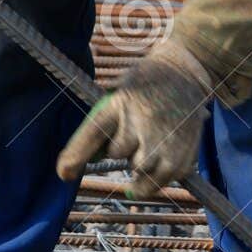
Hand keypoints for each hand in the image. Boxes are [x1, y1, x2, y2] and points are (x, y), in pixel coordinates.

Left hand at [56, 36, 211, 195]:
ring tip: (150, 147)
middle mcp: (142, 122)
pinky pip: (164, 179)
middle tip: (134, 135)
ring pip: (142, 172)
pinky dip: (160, 175)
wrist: (187, 72)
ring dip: (141, 167)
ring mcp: (165, 139)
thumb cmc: (146, 83)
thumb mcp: (121, 91)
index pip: (93, 133)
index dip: (76, 156)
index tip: (65, 173)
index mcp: (121, 102)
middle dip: (121, 150)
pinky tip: (164, 156)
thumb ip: (106, 122)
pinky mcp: (184, 153)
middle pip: (117, 154)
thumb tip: (91, 159)